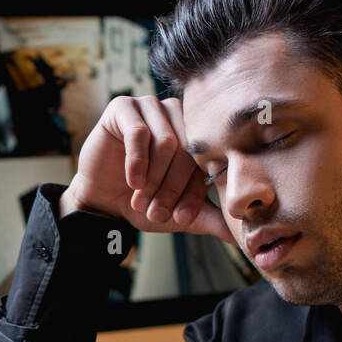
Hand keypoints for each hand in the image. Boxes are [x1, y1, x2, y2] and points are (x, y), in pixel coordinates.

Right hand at [62, 94, 235, 242]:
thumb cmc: (143, 203)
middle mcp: (177, 114)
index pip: (205, 160)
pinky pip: (138, 132)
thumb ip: (208, 217)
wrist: (102, 202)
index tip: (181, 218)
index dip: (194, 192)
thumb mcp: (179, 213)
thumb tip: (239, 234)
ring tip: (140, 199)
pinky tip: (132, 181)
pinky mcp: (123, 107)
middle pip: (187, 150)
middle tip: (155, 212)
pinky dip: (136, 162)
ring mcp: (151, 107)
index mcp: (196, 134)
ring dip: (153, 178)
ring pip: (166, 141)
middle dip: (171, 188)